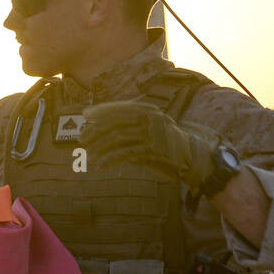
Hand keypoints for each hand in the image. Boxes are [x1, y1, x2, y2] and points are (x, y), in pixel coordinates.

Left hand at [81, 101, 217, 191]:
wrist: (191, 158)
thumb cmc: (164, 144)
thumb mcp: (148, 129)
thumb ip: (128, 126)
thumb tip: (98, 128)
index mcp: (148, 109)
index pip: (119, 107)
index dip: (100, 111)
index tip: (84, 116)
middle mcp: (150, 118)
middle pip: (116, 122)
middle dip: (96, 130)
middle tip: (82, 139)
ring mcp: (153, 134)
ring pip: (119, 138)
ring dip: (101, 147)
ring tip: (90, 155)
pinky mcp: (154, 150)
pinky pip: (127, 154)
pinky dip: (111, 159)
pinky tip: (101, 165)